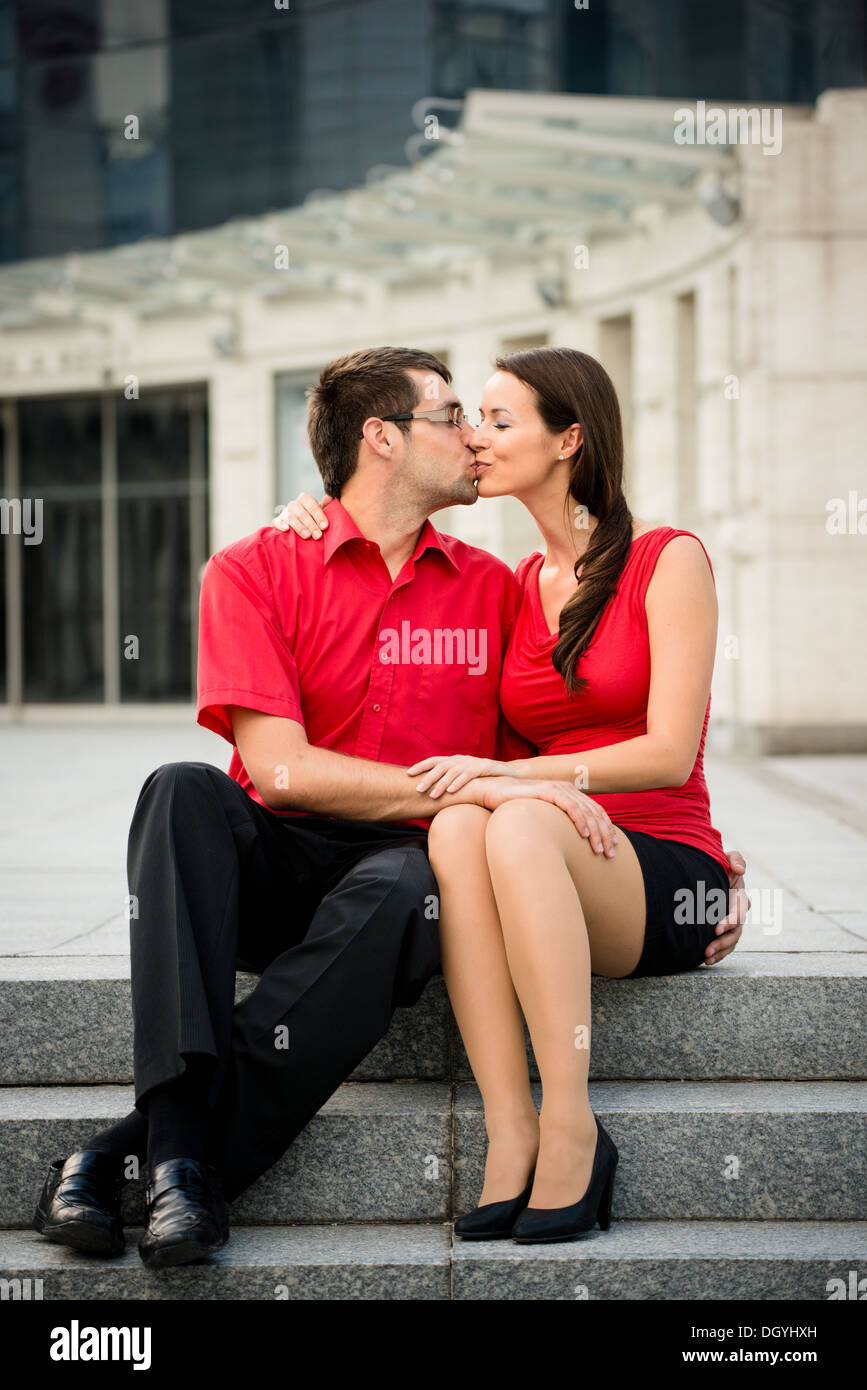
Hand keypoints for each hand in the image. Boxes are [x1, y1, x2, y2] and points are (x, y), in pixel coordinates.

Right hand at [273, 492, 332, 537]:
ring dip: (299, 527)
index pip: (312, 504)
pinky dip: (281, 525)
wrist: (297, 525)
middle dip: (311, 525)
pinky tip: (286, 529)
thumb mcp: (319, 513)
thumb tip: (329, 498)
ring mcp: (284, 512)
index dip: (319, 515)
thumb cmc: (312, 519)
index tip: (324, 526)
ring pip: (291, 517)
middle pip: (302, 513)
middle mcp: (294, 504)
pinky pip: (277, 521)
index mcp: (305, 499)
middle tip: (318, 535)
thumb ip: (326, 507)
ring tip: (307, 536)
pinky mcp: (277, 521)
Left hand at [407, 754, 510, 797]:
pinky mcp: (485, 767)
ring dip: (441, 783)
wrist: (510, 774)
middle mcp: (462, 759)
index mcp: (455, 760)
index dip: (421, 765)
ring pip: (453, 771)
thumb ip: (450, 781)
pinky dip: (459, 782)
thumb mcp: (465, 778)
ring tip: (432, 795)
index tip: (407, 774)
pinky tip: (451, 791)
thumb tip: (430, 791)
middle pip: (441, 766)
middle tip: (418, 789)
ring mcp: (473, 762)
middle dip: (428, 777)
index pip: (434, 760)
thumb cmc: (484, 779)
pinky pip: (469, 774)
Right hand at [465, 776, 617, 855]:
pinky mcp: (547, 790)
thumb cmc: (517, 808)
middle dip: (606, 835)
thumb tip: (570, 844)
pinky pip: (569, 806)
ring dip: (595, 832)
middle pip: (595, 813)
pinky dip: (579, 820)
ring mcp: (558, 788)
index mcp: (570, 794)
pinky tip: (584, 835)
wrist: (494, 792)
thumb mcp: (543, 817)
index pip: (595, 812)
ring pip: (586, 811)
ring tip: (599, 850)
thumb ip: (557, 824)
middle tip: (611, 854)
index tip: (614, 848)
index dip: (607, 830)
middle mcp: (567, 789)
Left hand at [705, 848, 749, 964]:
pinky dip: (718, 954)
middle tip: (707, 948)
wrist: (706, 871)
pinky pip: (724, 946)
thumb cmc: (718, 864)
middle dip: (723, 942)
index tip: (716, 929)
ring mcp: (731, 923)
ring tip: (705, 957)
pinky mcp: (723, 930)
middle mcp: (738, 912)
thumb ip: (735, 859)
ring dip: (720, 951)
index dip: (730, 921)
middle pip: (735, 932)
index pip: (739, 912)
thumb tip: (740, 870)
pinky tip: (706, 960)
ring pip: (731, 941)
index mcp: (740, 896)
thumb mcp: (727, 857)